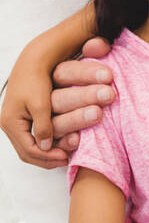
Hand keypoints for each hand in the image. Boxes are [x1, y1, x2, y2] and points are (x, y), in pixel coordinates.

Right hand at [1, 37, 114, 168]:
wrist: (33, 61)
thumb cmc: (36, 80)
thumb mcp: (41, 104)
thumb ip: (43, 126)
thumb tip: (46, 147)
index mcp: (11, 123)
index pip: (28, 149)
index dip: (47, 157)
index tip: (65, 158)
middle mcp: (9, 124)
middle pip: (26, 152)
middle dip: (46, 159)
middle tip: (65, 161)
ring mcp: (15, 121)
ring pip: (28, 147)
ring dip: (45, 154)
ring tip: (64, 157)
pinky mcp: (23, 117)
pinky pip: (32, 138)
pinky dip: (45, 145)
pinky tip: (59, 146)